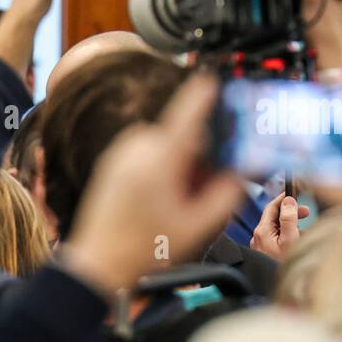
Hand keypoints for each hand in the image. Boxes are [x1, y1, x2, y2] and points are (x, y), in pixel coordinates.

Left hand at [59, 75, 243, 297]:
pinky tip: (161, 197)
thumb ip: (227, 193)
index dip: (206, 92)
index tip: (217, 78)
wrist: (97, 263)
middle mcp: (136, 149)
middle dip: (200, 153)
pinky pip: (146, 152)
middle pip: (181, 134)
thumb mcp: (197, 225)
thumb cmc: (141, 249)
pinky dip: (160, 165)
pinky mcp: (112, 163)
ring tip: (180, 198)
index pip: (187, 111)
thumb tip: (243, 169)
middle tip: (207, 184)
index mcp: (158, 158)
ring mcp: (120, 154)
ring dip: (179, 160)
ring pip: (164, 143)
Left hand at [249, 193, 309, 260]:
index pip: (271, 207)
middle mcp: (258, 237)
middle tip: (306, 212)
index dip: (284, 198)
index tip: (295, 193)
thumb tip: (288, 201)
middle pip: (274, 217)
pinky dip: (287, 237)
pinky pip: (276, 239)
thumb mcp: (289, 240)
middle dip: (291, 212)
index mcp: (262, 231)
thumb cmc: (280, 266)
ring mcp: (261, 246)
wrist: (271, 288)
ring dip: (292, 226)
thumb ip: (288, 219)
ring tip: (306, 231)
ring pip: (277, 228)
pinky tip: (298, 243)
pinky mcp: (265, 253)